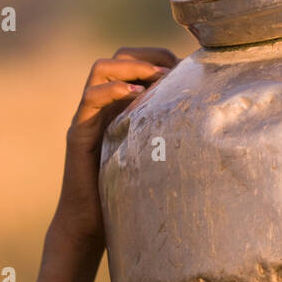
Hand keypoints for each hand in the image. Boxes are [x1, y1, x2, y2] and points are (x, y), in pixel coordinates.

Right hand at [50, 46, 179, 248]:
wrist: (88, 224)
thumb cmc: (123, 195)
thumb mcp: (151, 160)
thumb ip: (167, 139)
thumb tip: (204, 128)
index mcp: (119, 107)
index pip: (135, 64)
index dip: (158, 58)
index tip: (183, 68)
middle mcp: (101, 107)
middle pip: (119, 58)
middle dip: (148, 56)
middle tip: (172, 69)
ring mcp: (87, 117)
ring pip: (100, 70)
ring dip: (130, 66)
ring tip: (154, 77)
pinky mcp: (78, 133)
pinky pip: (89, 100)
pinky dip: (111, 90)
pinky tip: (132, 92)